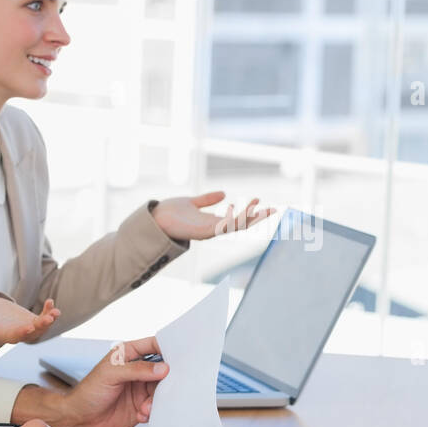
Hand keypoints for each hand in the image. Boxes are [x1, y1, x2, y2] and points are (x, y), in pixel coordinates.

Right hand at [0, 295, 58, 343]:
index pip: (12, 337)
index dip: (21, 333)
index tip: (29, 328)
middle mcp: (14, 333)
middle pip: (30, 335)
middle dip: (40, 328)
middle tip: (48, 319)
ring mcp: (23, 327)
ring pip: (39, 328)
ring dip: (48, 320)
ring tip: (55, 311)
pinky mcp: (29, 319)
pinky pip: (42, 318)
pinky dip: (47, 311)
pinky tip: (50, 302)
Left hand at [54, 336, 168, 426]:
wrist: (80, 421)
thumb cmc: (88, 393)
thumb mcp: (111, 374)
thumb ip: (137, 369)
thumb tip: (162, 368)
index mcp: (129, 355)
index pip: (153, 345)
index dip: (167, 348)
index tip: (179, 356)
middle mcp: (137, 371)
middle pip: (163, 369)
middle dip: (166, 379)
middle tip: (166, 386)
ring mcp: (140, 389)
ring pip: (161, 390)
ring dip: (157, 399)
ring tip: (145, 406)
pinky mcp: (142, 406)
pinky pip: (157, 406)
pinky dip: (152, 411)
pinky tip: (140, 414)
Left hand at [151, 191, 274, 241]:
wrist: (153, 219)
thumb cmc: (170, 213)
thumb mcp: (192, 202)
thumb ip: (207, 199)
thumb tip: (223, 194)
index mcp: (213, 223)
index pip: (237, 218)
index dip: (250, 211)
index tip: (259, 199)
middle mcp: (213, 229)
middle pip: (241, 225)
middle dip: (257, 218)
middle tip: (274, 210)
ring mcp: (208, 232)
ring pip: (234, 227)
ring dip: (248, 218)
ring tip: (259, 206)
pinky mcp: (201, 232)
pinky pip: (221, 227)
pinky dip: (230, 219)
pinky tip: (236, 208)